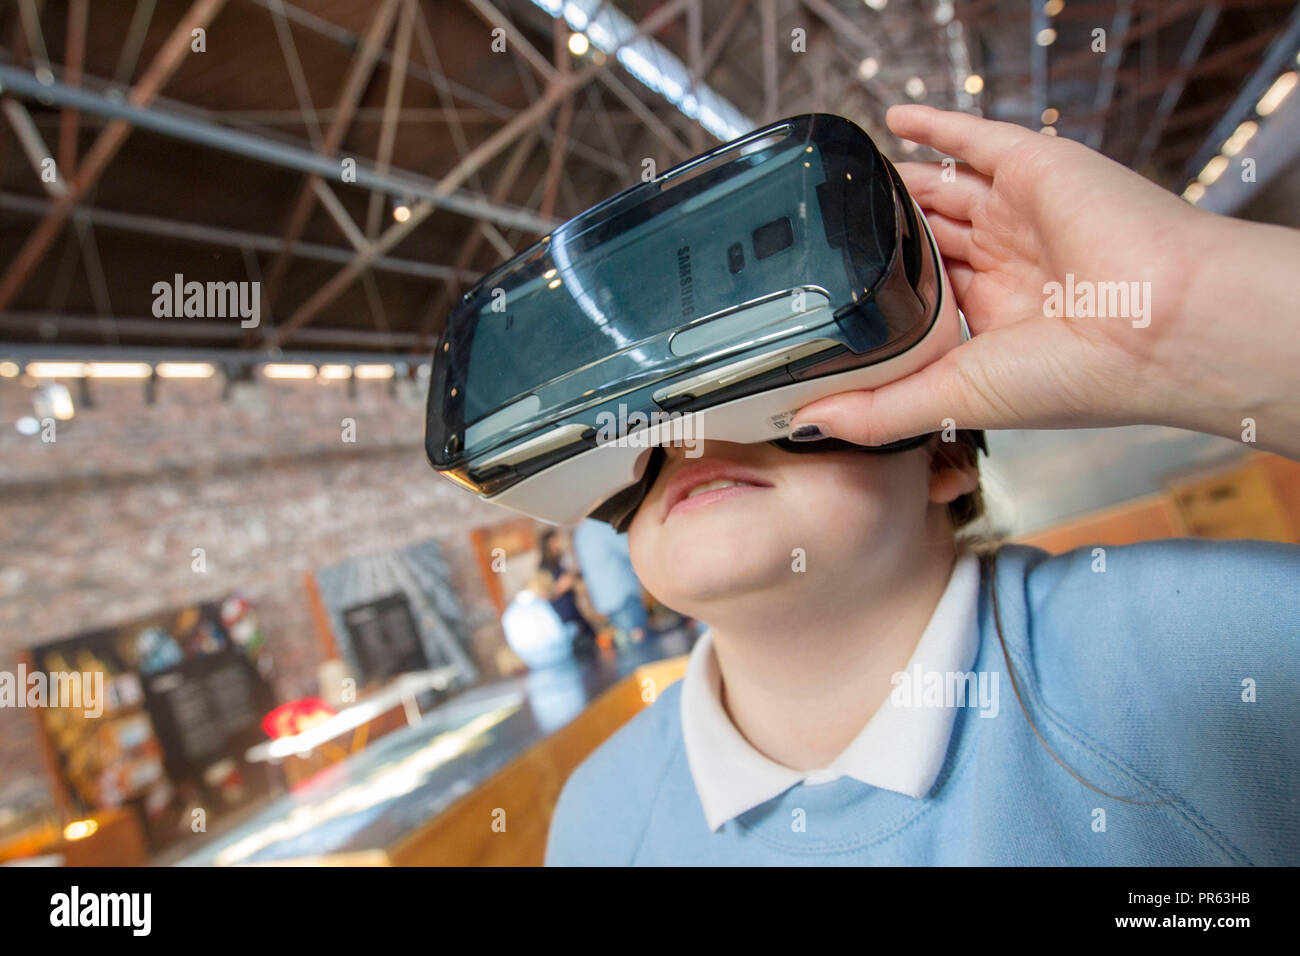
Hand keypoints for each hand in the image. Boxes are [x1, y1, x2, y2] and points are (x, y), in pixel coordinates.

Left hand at [790, 104, 1299, 460]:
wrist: (1158, 326)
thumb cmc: (1074, 376)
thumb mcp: (952, 399)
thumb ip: (877, 409)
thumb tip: (806, 423)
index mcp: (995, 322)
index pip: (924, 299)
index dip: (882, 295)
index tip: (830, 295)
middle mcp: (1009, 265)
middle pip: (930, 240)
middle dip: (885, 239)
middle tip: (830, 232)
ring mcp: (1021, 214)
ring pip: (944, 190)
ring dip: (899, 187)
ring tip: (849, 185)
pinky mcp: (1034, 166)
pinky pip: (973, 137)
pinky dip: (933, 126)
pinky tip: (890, 122)